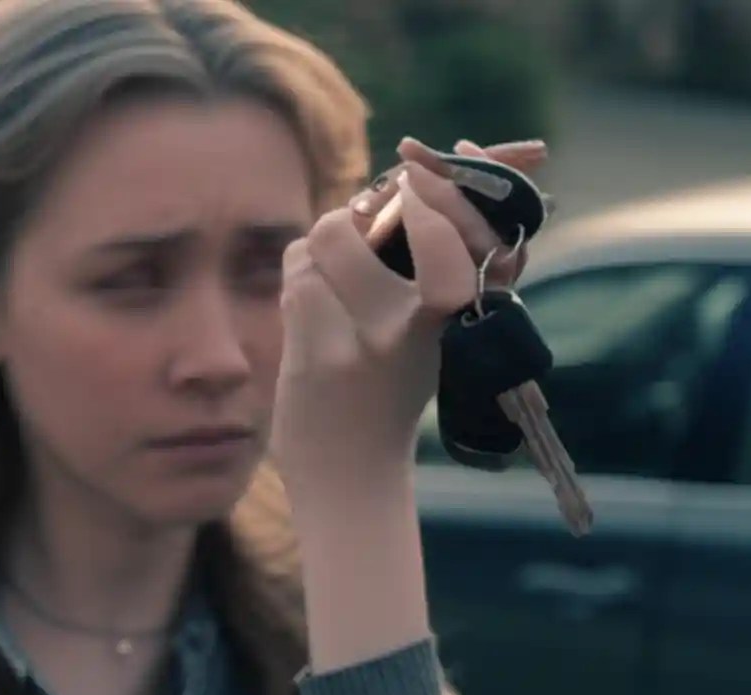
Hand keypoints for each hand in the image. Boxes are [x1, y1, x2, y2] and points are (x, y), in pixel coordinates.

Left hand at [270, 137, 546, 499]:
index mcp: (454, 318)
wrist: (352, 473)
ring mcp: (361, 343)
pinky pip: (296, 279)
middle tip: (358, 234)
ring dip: (319, 257)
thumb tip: (428, 165)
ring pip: (320, 243)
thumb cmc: (393, 389)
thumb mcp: (435, 330)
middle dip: (350, 218)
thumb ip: (440, 257)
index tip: (420, 172)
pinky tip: (313, 320)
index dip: (433, 195)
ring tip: (334, 292)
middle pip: (357, 222)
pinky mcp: (317, 357)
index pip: (451, 239)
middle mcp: (411, 330)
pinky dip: (300, 285)